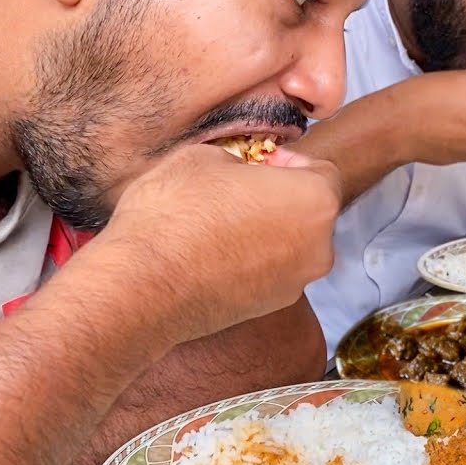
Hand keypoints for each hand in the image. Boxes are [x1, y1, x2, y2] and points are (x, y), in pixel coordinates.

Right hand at [93, 145, 341, 343]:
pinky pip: (272, 271)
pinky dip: (254, 260)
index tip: (262, 162)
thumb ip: (241, 160)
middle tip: (239, 190)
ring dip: (267, 230)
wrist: (142, 286)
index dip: (290, 162)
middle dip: (281, 197)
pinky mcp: (272, 307)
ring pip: (292, 244)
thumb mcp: (206, 157)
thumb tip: (241, 171)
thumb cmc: (175, 216)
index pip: (323, 171)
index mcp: (316, 201)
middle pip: (310, 211)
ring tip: (221, 222)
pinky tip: (215, 252)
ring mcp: (297, 282)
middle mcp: (319, 247)